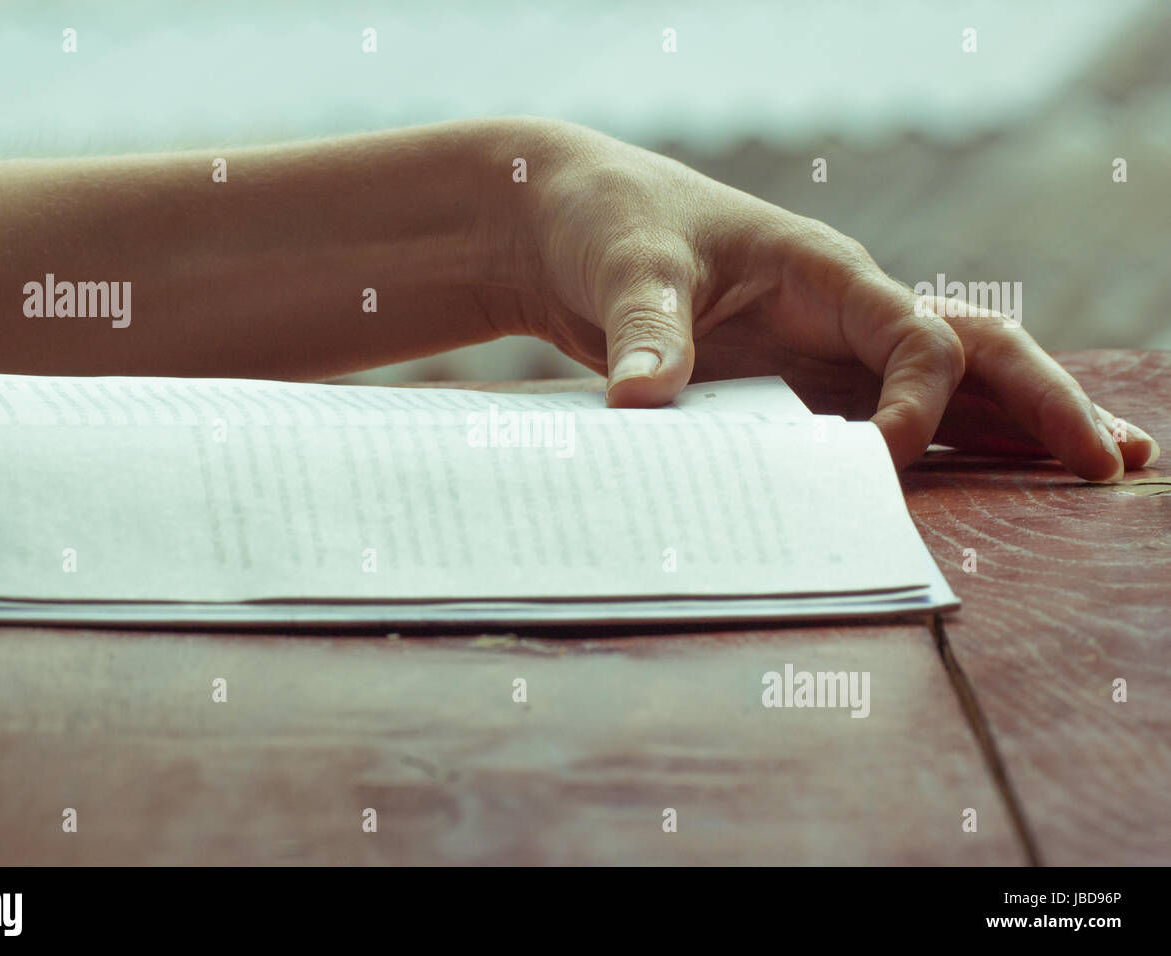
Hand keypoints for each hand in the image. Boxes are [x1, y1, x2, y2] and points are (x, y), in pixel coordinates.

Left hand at [490, 120, 1158, 480]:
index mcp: (824, 271)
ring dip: (1016, 429)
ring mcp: (825, 354)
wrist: (571, 225)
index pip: (916, 336)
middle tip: (1112, 460)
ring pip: (946, 390)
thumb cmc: (610, 222)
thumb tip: (642, 406)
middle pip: (973, 352)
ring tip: (1099, 468)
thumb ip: (646, 333)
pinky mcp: (794, 388)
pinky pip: (881, 422)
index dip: (918, 401)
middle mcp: (842, 315)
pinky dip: (939, 451)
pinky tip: (986, 487)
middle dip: (1041, 402)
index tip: (877, 459)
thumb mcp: (629, 268)